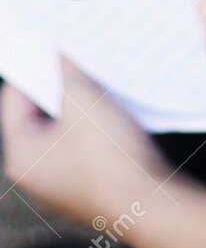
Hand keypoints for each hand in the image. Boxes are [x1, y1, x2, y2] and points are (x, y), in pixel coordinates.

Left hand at [1, 59, 168, 232]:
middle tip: (78, 56)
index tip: (50, 43)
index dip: (33, 66)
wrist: (149, 204)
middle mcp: (34, 174)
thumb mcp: (83, 100)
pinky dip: (96, 126)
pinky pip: (85, 146)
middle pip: (40, 114)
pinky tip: (117, 108)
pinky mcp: (89, 186)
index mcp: (20, 155)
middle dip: (61, 84)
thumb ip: (67, 71)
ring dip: (82, 104)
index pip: (14, 98)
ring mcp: (62, 183)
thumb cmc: (108, 156)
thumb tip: (60, 53)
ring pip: (66, 129)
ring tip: (100, 78)